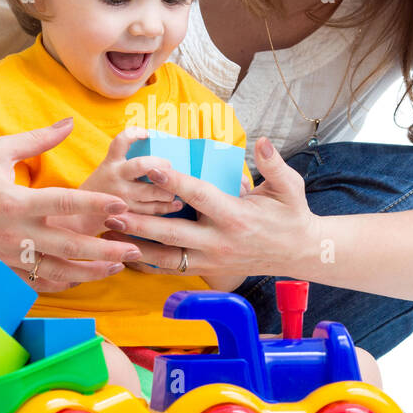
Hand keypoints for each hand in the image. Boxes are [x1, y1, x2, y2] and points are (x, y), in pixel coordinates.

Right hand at [0, 118, 142, 291]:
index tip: (121, 204)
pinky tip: (85, 276)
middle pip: (68, 246)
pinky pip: (37, 282)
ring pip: (57, 271)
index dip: (95, 204)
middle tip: (134, 246)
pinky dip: (63, 282)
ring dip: (91, 271)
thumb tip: (70, 122)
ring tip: (118, 265)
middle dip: (105, 249)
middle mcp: (12, 233)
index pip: (63, 203)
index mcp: (13, 201)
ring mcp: (7, 256)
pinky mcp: (2, 269)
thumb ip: (37, 140)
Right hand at [80, 126, 185, 217]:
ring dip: (168, 190)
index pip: (120, 142)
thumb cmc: (101, 189)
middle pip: (142, 165)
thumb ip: (127, 163)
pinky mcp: (127, 214)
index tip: (146, 133)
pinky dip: (167, 207)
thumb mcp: (107, 171)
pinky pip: (151, 210)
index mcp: (110, 163)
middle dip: (161, 165)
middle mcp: (115, 177)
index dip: (134, 134)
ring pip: (151, 191)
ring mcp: (121, 197)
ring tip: (177, 189)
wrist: (81, 216)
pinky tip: (176, 204)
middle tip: (170, 167)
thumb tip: (159, 157)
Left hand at [101, 136, 317, 278]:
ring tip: (111, 234)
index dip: (175, 183)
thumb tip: (261, 140)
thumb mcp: (289, 187)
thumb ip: (273, 164)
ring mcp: (212, 260)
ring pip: (167, 257)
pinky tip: (128, 254)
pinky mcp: (208, 272)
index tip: (152, 169)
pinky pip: (173, 270)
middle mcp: (220, 242)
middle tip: (113, 211)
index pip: (200, 197)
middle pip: (173, 233)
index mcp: (237, 216)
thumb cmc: (292, 215)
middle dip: (141, 223)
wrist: (300, 254)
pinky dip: (149, 264)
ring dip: (138, 246)